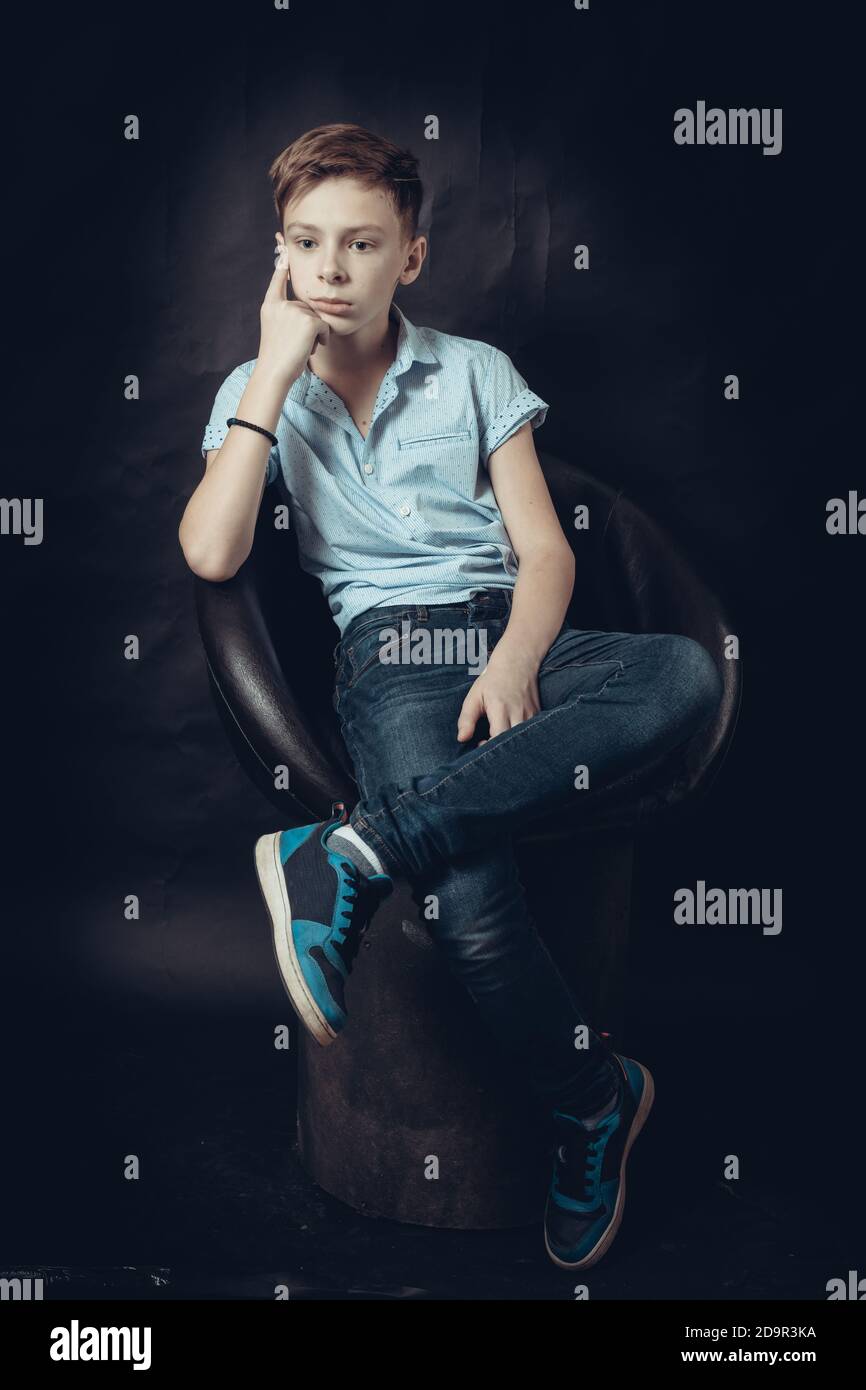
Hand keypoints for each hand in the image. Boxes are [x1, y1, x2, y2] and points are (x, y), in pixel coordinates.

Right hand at [256, 236, 329, 384]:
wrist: (275, 372)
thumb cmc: (278, 357)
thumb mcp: (277, 330)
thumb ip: (287, 315)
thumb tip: (310, 310)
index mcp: (270, 306)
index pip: (278, 280)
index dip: (282, 265)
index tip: (284, 249)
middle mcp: (281, 305)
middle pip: (306, 308)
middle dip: (308, 326)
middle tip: (294, 344)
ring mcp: (295, 311)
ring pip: (316, 318)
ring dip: (315, 335)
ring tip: (300, 348)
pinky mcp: (309, 321)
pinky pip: (324, 326)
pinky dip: (322, 339)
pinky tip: (310, 348)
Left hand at [456, 646, 540, 744]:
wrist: (518, 662)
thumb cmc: (492, 681)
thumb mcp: (474, 697)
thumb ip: (467, 719)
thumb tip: (461, 739)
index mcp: (501, 709)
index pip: (498, 738)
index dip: (489, 746)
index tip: (480, 742)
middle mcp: (518, 713)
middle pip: (513, 743)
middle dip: (502, 749)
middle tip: (490, 743)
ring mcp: (531, 714)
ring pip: (524, 739)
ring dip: (512, 743)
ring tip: (501, 739)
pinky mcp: (538, 714)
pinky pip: (530, 733)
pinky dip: (521, 737)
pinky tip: (511, 733)